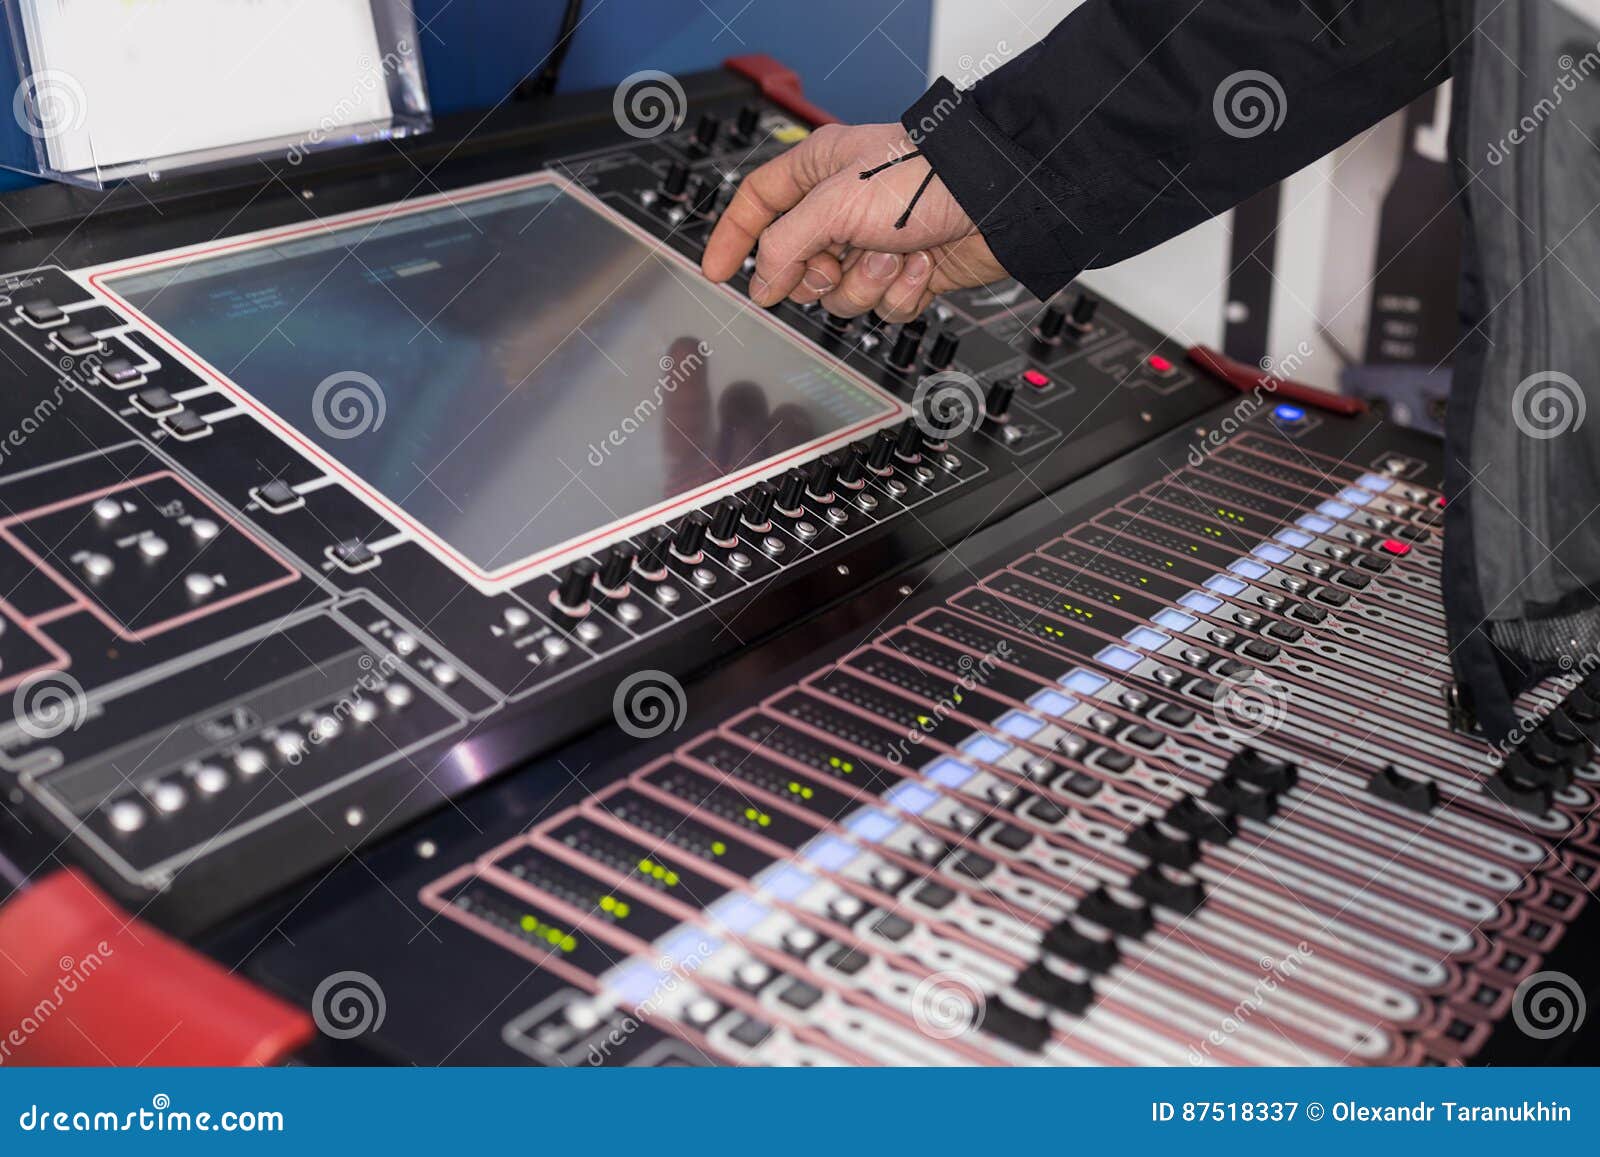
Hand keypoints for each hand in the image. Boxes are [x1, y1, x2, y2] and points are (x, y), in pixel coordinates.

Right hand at [701, 122, 1006, 321]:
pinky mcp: (908, 275)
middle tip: (835, 263)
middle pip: (797, 265)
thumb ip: (784, 245)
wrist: (1000, 201)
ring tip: (895, 255)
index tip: (716, 273)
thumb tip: (760, 282)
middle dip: (818, 275)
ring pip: (840, 295)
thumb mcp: (835, 204)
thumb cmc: (925, 178)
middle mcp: (844, 209)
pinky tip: (923, 265)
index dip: (732, 238)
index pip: (756, 204)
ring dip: (868, 282)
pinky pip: (884, 307)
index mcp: (818, 171)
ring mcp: (875, 244)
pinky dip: (903, 293)